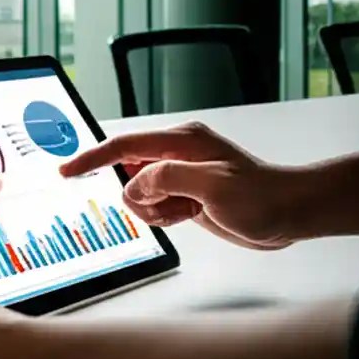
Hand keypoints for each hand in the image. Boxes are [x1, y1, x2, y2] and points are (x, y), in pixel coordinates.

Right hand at [59, 121, 300, 249]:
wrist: (292, 213)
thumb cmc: (262, 197)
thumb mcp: (212, 187)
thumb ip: (167, 179)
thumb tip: (135, 185)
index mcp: (181, 141)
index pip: (123, 146)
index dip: (92, 159)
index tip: (67, 171)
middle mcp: (177, 154)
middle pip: (128, 172)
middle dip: (137, 196)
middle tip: (169, 206)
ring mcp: (181, 173)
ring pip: (139, 193)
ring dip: (153, 210)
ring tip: (185, 212)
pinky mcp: (185, 192)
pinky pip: (154, 205)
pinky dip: (163, 216)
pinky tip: (188, 216)